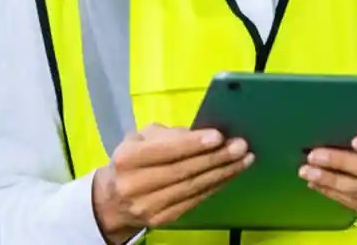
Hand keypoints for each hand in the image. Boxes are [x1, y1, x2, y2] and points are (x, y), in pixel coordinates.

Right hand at [92, 123, 253, 243]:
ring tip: (244, 159)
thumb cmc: (132, 160)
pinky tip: (229, 174)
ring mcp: (148, 206)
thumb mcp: (140, 139)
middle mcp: (135, 185)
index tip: (218, 136)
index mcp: (127, 158)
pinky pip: (194, 201)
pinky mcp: (161, 220)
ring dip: (222, 173)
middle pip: (182, 171)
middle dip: (215, 158)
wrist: (112, 200)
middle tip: (240, 147)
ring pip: (192, 188)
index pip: (164, 151)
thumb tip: (202, 135)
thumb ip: (168, 135)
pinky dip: (215, 186)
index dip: (192, 144)